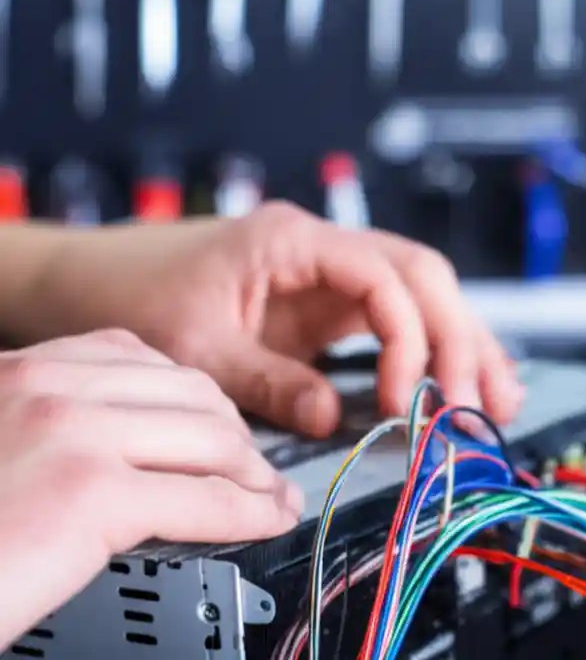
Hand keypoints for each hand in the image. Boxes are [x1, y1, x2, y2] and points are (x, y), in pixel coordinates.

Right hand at [0, 330, 300, 649]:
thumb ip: (45, 425)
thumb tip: (122, 438)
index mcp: (20, 370)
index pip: (136, 356)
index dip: (193, 393)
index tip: (217, 421)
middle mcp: (48, 386)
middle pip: (187, 394)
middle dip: (234, 432)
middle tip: (257, 465)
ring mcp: (74, 435)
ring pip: (209, 441)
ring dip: (254, 473)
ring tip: (270, 496)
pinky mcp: (95, 496)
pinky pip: (206, 499)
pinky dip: (250, 512)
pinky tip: (265, 521)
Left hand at [12, 203, 523, 435]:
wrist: (99, 279)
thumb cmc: (138, 295)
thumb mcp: (196, 348)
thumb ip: (268, 382)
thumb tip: (334, 419)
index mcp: (293, 240)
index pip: (383, 277)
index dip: (407, 338)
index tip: (404, 398)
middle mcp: (324, 248)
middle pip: (422, 277)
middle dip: (459, 338)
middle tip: (477, 403)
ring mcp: (332, 272)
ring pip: (423, 295)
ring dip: (463, 344)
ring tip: (499, 399)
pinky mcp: (331, 302)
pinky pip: (399, 318)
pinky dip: (432, 351)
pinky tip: (461, 383)